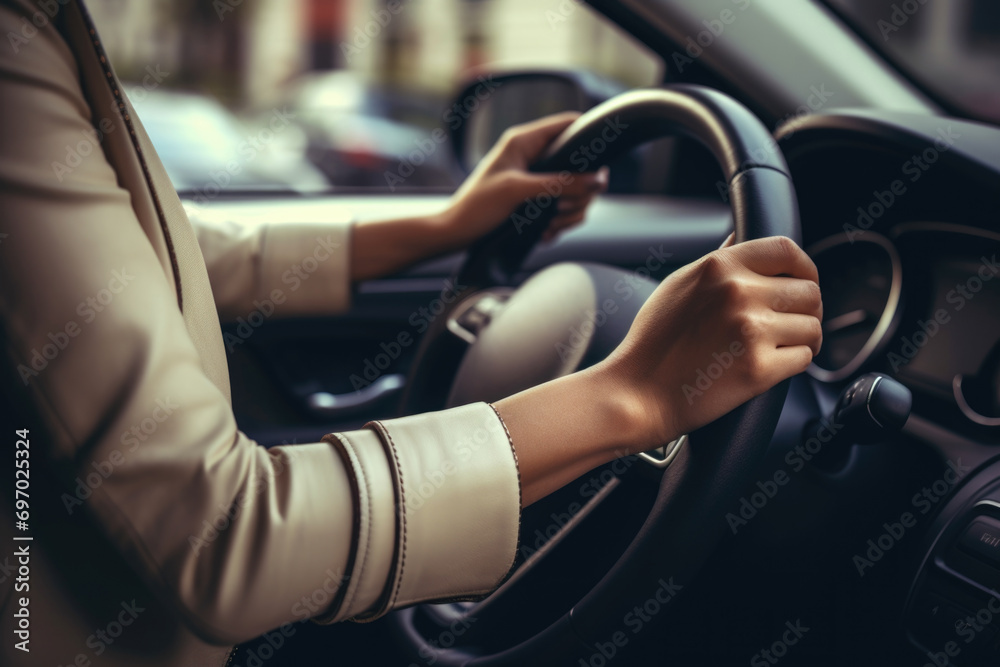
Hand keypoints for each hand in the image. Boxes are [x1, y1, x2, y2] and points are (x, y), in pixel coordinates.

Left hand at [441, 112, 608, 245]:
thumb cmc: (476, 207)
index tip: (600, 166)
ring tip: (551, 226)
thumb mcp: (518, 191)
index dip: (589, 139)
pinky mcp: (535, 200)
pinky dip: (559, 223)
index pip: (568, 125)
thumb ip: (560, 182)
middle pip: (580, 164)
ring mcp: (535, 179)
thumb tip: (598, 180)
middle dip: (579, 193)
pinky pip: (563, 208)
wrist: (454, 235)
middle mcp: (533, 156)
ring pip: (575, 190)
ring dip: (570, 212)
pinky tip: (545, 233)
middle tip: (564, 210)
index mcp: (524, 142)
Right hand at [603, 235, 822, 450]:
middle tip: (790, 324)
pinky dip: (793, 363)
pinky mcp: (759, 369)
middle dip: (806, 310)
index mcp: (719, 267)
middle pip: (809, 292)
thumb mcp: (678, 285)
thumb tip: (742, 239)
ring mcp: (751, 331)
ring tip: (781, 347)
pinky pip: (804, 358)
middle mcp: (739, 293)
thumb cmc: (654, 342)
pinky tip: (770, 365)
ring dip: (803, 339)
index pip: (786, 251)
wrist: (639, 393)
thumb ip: (717, 262)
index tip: (804, 282)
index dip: (805, 267)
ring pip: (811, 327)